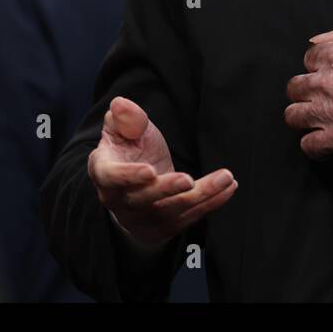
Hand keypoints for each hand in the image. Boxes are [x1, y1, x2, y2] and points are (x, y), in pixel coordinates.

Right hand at [87, 96, 236, 245]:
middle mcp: (118, 200)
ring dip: (200, 196)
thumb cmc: (130, 150)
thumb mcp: (126, 129)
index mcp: (104, 172)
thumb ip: (126, 118)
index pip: (110, 178)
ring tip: (225, 178)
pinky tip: (228, 187)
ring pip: (170, 212)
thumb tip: (121, 104)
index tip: (150, 171)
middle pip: (142, 200)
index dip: (128, 177)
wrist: (135, 184)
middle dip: (167, 190)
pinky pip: (189, 217)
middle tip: (188, 179)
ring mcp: (140, 218)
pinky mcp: (163, 228)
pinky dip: (211, 203)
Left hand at [285, 21, 332, 157]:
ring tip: (322, 120)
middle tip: (326, 97)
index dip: (322, 67)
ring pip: (293, 116)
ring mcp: (330, 113)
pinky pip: (308, 146)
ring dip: (305, 117)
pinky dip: (314, 146)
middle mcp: (326, 82)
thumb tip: (317, 39)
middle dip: (308, 91)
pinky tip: (327, 143)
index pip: (308, 59)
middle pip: (295, 88)